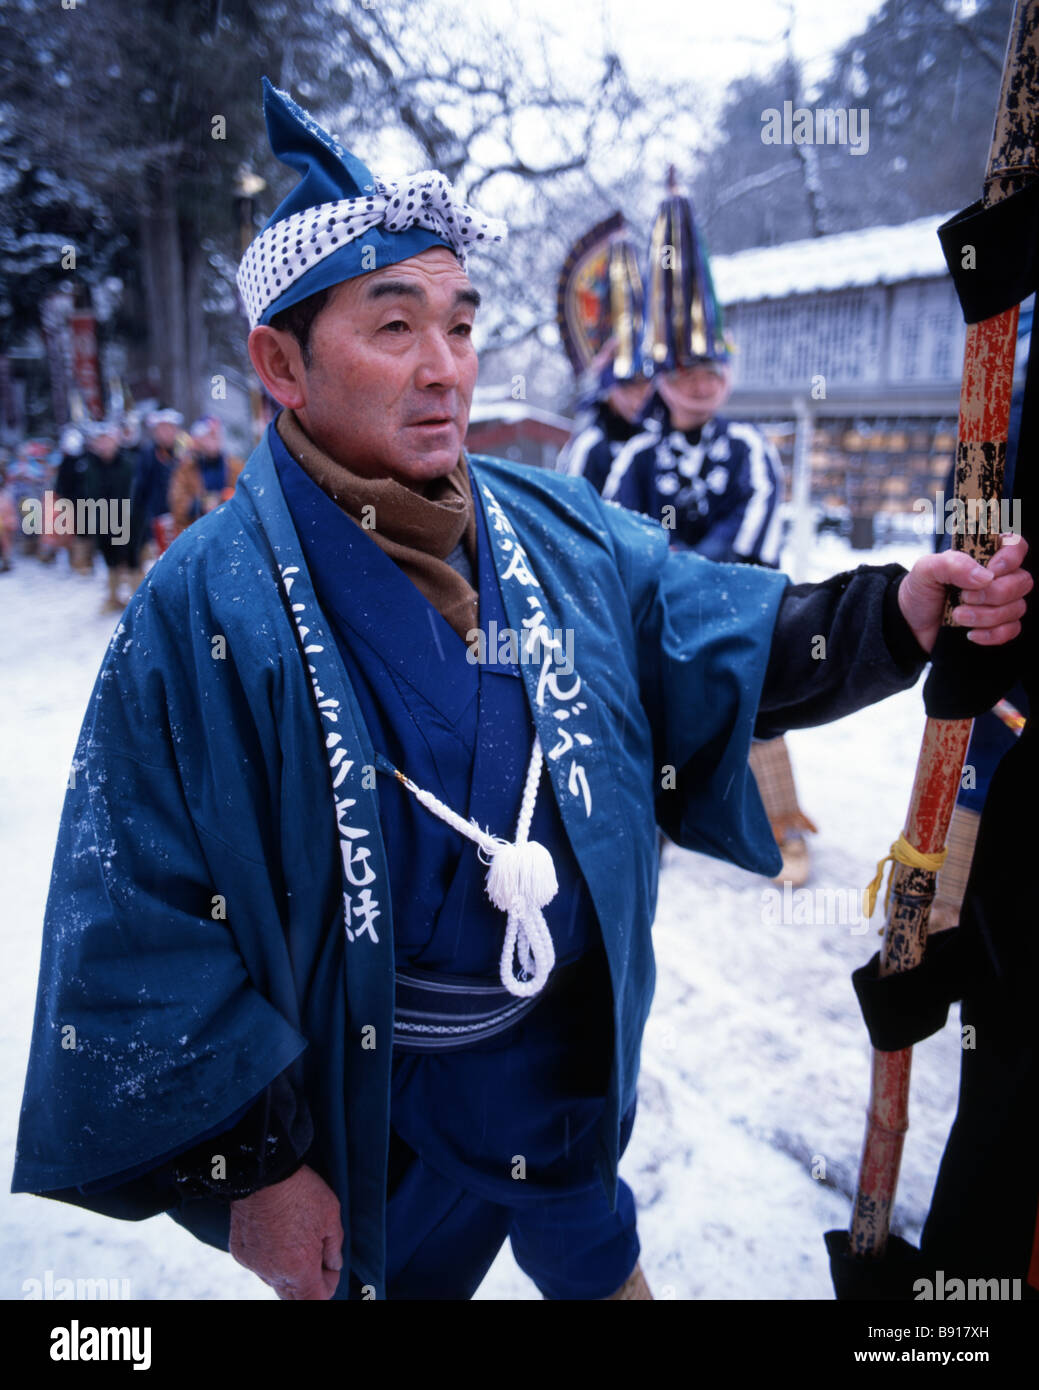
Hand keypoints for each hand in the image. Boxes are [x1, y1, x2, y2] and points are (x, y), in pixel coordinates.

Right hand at [229, 1163, 343, 1299]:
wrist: (262, 1172)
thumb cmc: (300, 1191)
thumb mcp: (331, 1215)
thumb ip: (334, 1247)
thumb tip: (333, 1264)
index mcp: (299, 1267)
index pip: (316, 1299)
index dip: (329, 1285)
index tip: (331, 1267)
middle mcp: (274, 1272)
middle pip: (293, 1297)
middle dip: (308, 1283)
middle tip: (316, 1257)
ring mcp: (254, 1265)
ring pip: (275, 1281)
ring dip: (289, 1271)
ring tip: (296, 1239)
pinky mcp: (240, 1254)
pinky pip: (260, 1266)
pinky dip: (271, 1258)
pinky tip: (277, 1234)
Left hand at [897, 533, 1031, 654]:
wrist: (909, 623)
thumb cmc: (920, 590)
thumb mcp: (926, 570)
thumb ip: (952, 564)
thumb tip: (985, 577)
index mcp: (983, 556)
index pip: (1016, 545)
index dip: (1011, 557)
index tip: (991, 570)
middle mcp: (997, 577)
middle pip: (1022, 581)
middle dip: (993, 593)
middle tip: (963, 597)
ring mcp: (1000, 602)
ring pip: (1017, 607)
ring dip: (987, 616)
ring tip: (957, 616)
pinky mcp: (998, 625)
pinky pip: (1012, 630)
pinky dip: (992, 634)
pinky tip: (971, 633)